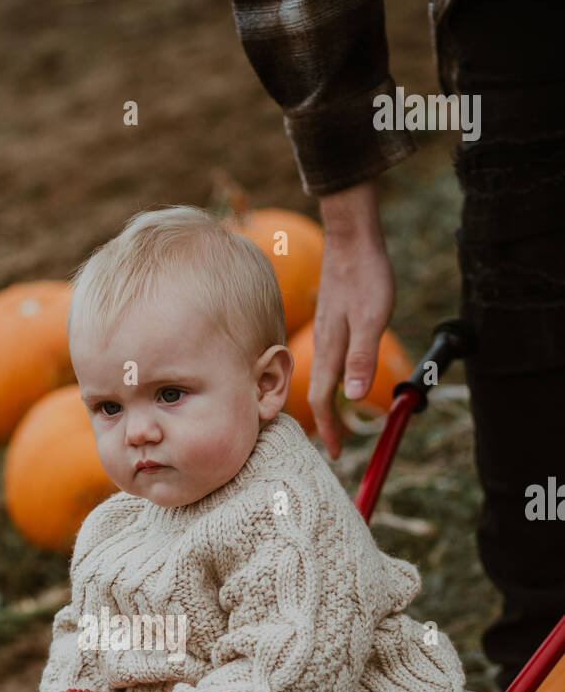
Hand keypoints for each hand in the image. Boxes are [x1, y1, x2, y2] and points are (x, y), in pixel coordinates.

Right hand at [311, 180, 395, 460]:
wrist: (353, 238)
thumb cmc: (365, 276)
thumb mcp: (372, 318)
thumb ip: (363, 357)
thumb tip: (353, 399)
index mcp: (331, 350)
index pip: (322, 400)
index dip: (328, 428)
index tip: (334, 452)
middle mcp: (323, 346)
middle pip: (318, 394)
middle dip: (324, 422)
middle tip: (336, 444)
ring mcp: (326, 334)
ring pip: (321, 378)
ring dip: (326, 404)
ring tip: (336, 421)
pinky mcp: (333, 324)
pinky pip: (327, 363)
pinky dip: (330, 382)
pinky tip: (341, 380)